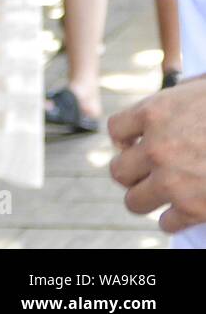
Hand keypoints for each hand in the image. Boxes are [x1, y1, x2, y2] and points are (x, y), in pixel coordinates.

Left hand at [109, 74, 205, 232]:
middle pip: (119, 170)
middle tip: (150, 172)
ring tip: (164, 193)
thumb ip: (177, 101)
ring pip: (134, 201)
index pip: (116, 130)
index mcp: (155, 113)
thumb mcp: (200, 90)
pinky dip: (174, 219)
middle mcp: (157, 147)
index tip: (138, 144)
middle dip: (134, 172)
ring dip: (147, 198)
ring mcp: (173, 180)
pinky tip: (185, 210)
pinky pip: (166, 223)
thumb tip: (169, 108)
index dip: (127, 139)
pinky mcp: (194, 208)